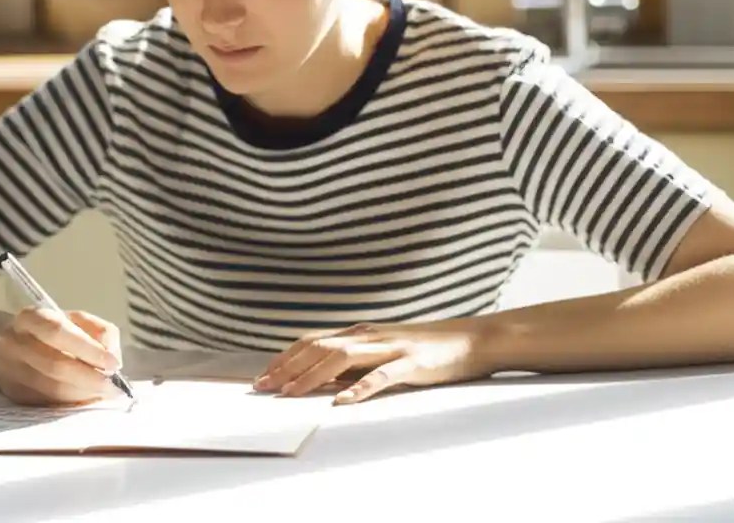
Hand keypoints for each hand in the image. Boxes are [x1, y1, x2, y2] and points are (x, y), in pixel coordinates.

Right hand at [0, 307, 123, 406]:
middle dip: (90, 377)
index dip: (87, 348)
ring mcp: (9, 371)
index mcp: (29, 318)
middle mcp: (13, 343)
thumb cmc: (53, 332)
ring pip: (53, 389)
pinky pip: (48, 402)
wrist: (14, 346)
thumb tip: (112, 358)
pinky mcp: (14, 394)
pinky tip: (87, 396)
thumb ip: (100, 332)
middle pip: (55, 364)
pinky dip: (73, 402)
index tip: (112, 362)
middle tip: (114, 385)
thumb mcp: (77, 320)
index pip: (56, 331)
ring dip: (84, 393)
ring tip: (105, 392)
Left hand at [253, 320, 495, 404]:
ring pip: (342, 357)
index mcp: (360, 332)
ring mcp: (390, 347)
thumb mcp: (383, 352)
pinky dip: (360, 389)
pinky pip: (381, 376)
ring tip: (290, 393)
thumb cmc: (424, 349)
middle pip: (318, 346)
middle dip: (287, 366)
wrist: (470, 339)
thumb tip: (322, 380)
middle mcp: (369, 335)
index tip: (262, 376)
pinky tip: (342, 401)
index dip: (285, 357)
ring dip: (312, 375)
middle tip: (263, 387)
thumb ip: (355, 362)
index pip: (312, 340)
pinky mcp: (411, 363)